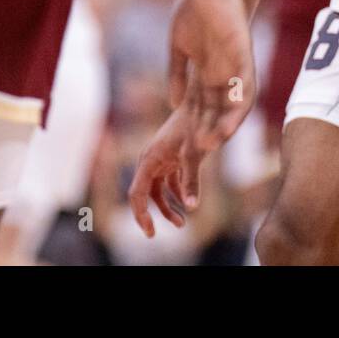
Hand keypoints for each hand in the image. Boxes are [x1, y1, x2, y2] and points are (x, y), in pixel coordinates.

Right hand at [127, 108, 204, 237]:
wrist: (201, 103)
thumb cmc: (194, 125)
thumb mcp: (193, 155)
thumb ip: (191, 181)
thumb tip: (192, 208)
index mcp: (148, 160)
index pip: (137, 194)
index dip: (140, 215)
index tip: (150, 232)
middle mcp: (150, 160)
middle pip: (144, 194)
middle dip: (151, 214)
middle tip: (155, 234)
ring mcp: (160, 159)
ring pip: (157, 190)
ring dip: (166, 207)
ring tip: (181, 224)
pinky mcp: (171, 158)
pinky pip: (168, 182)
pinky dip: (176, 194)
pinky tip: (187, 203)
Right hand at [168, 0, 254, 150]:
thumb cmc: (193, 9)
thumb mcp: (178, 47)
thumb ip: (176, 74)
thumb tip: (172, 103)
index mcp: (207, 74)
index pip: (201, 109)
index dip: (193, 128)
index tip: (183, 148)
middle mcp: (224, 75)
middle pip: (218, 112)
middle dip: (208, 133)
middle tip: (196, 156)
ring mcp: (235, 66)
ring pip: (235, 105)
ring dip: (225, 125)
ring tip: (213, 144)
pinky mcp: (243, 55)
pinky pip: (246, 85)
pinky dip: (238, 104)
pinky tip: (231, 120)